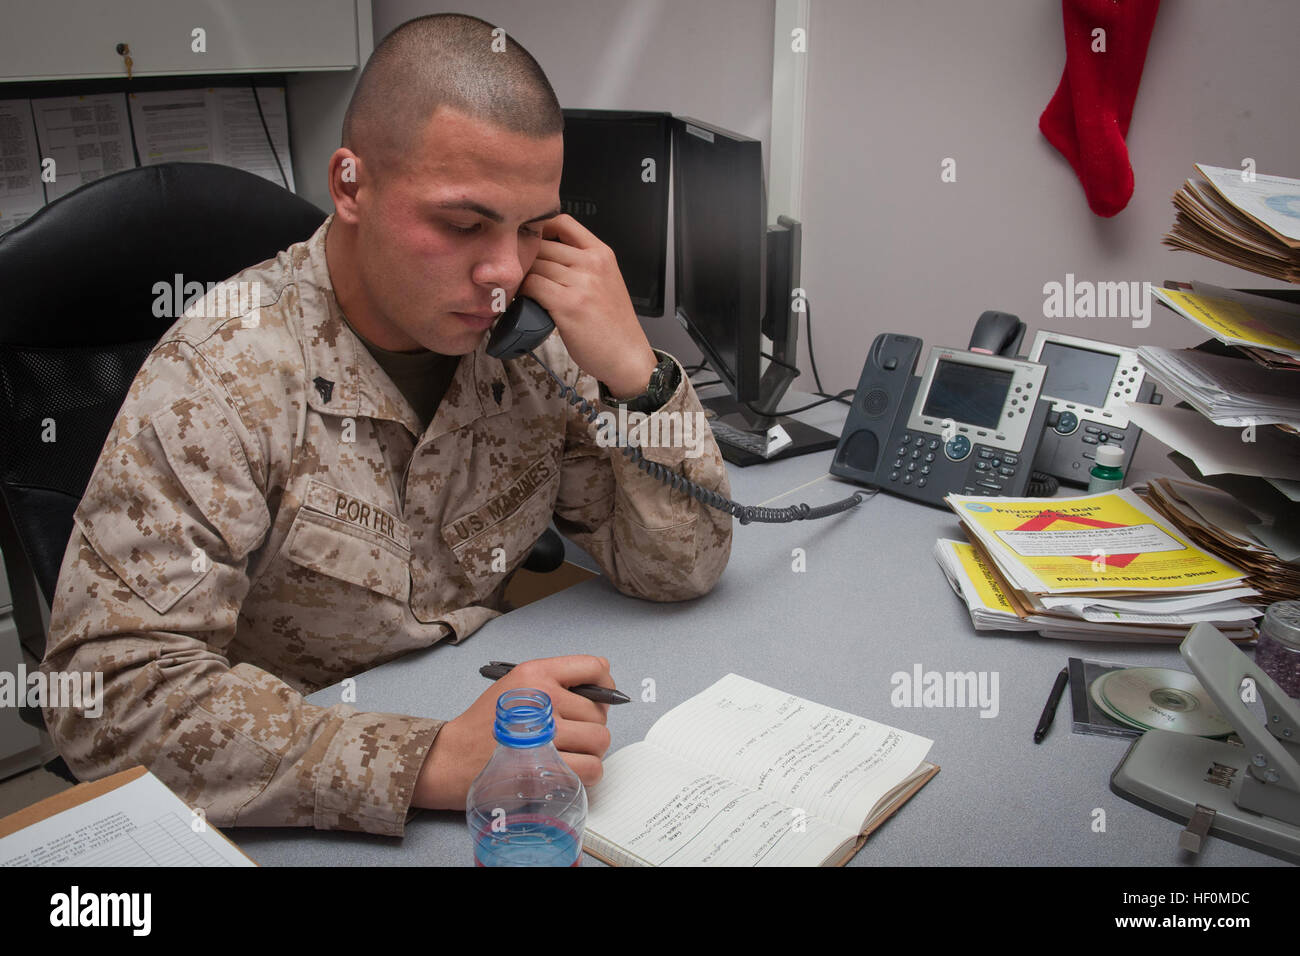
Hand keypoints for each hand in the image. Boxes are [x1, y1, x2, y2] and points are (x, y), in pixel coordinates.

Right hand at [412, 655, 613, 810]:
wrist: (452, 758)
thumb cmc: (484, 725)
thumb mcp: (515, 686)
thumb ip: (555, 682)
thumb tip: (602, 689)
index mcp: (535, 674)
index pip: (595, 668)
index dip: (605, 687)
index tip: (599, 700)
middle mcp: (542, 698)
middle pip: (599, 713)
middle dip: (591, 727)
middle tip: (571, 736)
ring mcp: (544, 734)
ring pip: (599, 741)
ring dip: (590, 752)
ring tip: (569, 754)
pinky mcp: (544, 767)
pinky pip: (592, 768)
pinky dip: (586, 773)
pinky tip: (568, 771)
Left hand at [520, 214, 657, 397]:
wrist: (627, 356)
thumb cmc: (613, 325)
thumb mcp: (605, 282)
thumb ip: (581, 263)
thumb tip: (543, 255)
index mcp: (602, 254)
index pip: (562, 222)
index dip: (540, 229)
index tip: (529, 244)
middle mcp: (593, 263)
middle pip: (542, 244)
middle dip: (525, 259)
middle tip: (517, 275)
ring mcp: (582, 283)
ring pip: (534, 265)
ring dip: (521, 278)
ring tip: (519, 290)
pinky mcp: (568, 304)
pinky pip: (532, 285)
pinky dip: (522, 293)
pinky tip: (524, 302)